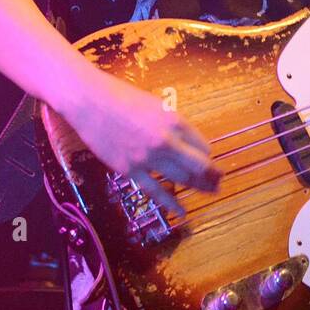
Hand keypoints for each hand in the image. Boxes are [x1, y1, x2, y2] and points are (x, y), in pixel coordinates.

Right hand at [65, 73, 220, 218]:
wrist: (91, 102)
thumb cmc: (123, 98)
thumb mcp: (157, 106)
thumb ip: (173, 125)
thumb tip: (186, 143)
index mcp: (175, 121)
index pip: (203, 146)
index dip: (208, 156)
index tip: (210, 162)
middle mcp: (166, 141)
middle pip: (198, 165)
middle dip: (211, 176)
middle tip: (218, 182)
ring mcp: (148, 157)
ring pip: (182, 178)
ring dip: (198, 186)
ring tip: (210, 192)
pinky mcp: (130, 170)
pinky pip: (155, 191)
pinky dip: (171, 203)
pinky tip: (182, 212)